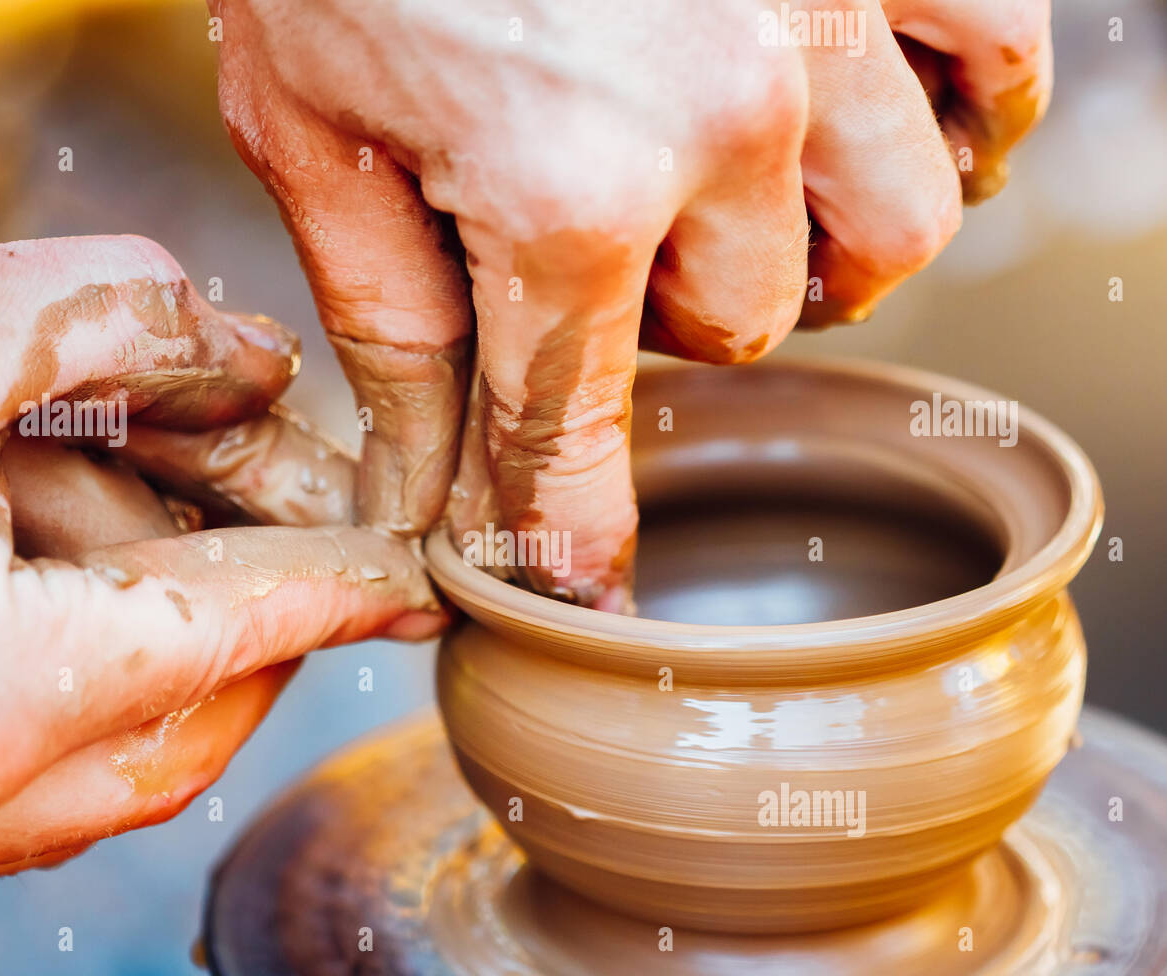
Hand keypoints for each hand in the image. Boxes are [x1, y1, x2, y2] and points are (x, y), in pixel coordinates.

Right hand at [0, 201, 443, 902]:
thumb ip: (100, 317)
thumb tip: (234, 348)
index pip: (246, 627)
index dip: (347, 586)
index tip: (416, 581)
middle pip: (197, 706)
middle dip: (246, 610)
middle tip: (269, 535)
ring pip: (125, 754)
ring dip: (160, 649)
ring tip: (139, 549)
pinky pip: (38, 777)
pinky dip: (78, 687)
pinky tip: (44, 600)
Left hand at [212, 0, 1049, 607]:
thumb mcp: (310, 130)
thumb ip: (391, 323)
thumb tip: (424, 485)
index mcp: (565, 186)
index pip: (578, 430)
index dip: (571, 526)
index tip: (583, 587)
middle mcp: (727, 113)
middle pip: (737, 330)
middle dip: (652, 315)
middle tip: (588, 243)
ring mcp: (829, 9)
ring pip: (887, 242)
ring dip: (801, 246)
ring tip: (723, 196)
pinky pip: (997, 73)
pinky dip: (950, 125)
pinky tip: (869, 126)